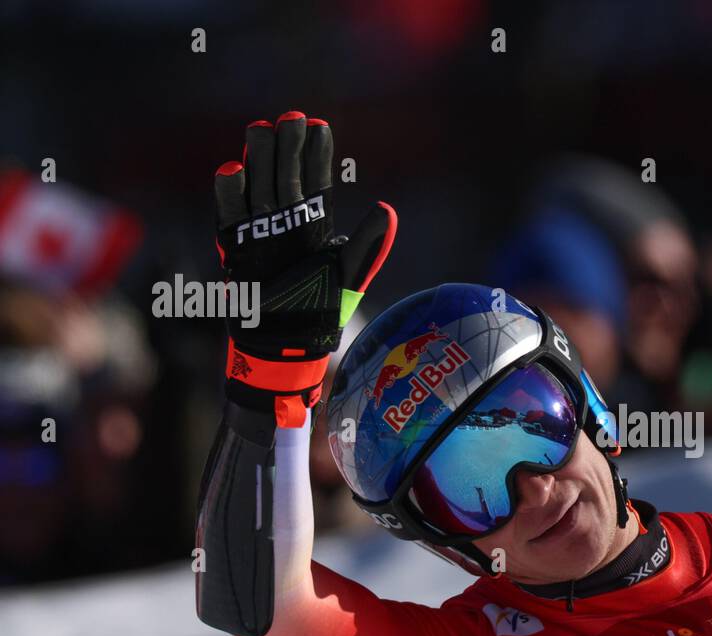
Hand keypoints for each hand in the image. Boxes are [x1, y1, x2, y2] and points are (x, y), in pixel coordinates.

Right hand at [213, 110, 396, 424]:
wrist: (283, 346)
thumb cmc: (319, 313)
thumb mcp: (348, 277)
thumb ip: (368, 245)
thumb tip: (388, 210)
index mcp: (314, 226)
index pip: (316, 181)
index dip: (317, 154)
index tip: (319, 125)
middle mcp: (285, 224)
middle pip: (285, 176)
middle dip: (287, 147)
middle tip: (290, 118)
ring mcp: (258, 233)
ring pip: (257, 187)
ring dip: (259, 158)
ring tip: (261, 129)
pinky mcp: (235, 249)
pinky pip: (228, 215)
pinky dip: (229, 194)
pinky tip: (233, 169)